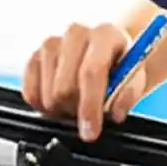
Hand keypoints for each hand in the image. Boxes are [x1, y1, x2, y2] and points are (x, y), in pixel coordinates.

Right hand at [20, 22, 145, 141]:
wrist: (108, 51)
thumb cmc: (121, 64)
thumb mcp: (136, 77)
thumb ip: (129, 94)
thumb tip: (115, 112)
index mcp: (105, 34)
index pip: (91, 73)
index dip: (90, 107)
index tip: (90, 132)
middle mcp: (76, 33)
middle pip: (65, 88)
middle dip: (76, 110)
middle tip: (88, 112)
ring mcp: (52, 43)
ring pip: (48, 94)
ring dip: (61, 109)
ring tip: (77, 102)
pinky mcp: (34, 56)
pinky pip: (30, 93)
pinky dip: (44, 105)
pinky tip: (60, 100)